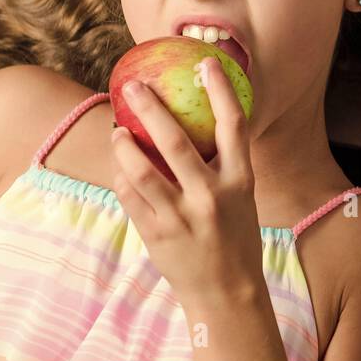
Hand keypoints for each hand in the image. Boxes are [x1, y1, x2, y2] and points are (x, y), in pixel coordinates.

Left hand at [109, 55, 265, 305]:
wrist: (227, 295)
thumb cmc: (236, 240)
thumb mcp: (242, 199)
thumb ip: (223, 167)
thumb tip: (198, 125)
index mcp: (240, 182)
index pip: (234, 126)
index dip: (221, 91)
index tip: (207, 64)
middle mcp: (210, 196)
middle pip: (175, 140)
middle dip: (151, 107)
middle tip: (134, 87)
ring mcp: (180, 216)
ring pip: (140, 169)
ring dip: (124, 144)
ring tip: (118, 131)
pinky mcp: (155, 233)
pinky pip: (129, 195)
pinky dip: (122, 177)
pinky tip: (120, 168)